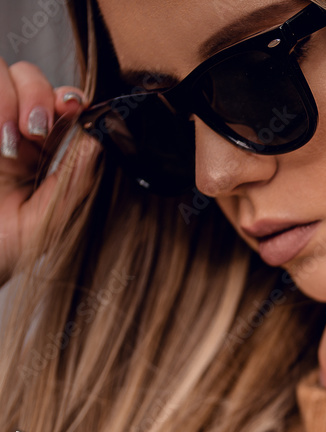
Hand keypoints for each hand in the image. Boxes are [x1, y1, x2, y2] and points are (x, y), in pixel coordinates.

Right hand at [0, 58, 94, 283]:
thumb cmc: (7, 246)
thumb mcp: (48, 219)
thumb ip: (75, 181)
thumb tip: (98, 140)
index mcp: (43, 149)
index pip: (61, 103)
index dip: (68, 98)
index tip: (72, 109)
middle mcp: (13, 130)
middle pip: (28, 76)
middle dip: (37, 94)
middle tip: (36, 128)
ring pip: (0, 73)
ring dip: (8, 98)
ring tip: (9, 140)